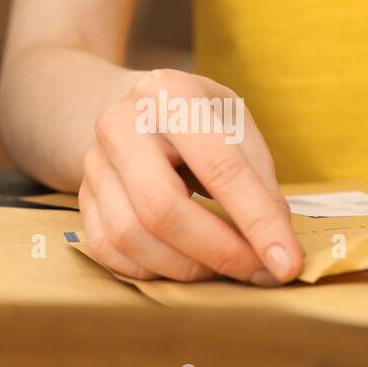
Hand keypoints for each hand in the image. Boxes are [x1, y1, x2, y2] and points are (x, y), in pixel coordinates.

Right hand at [79, 68, 302, 284]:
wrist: (134, 107)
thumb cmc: (198, 118)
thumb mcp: (236, 125)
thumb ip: (259, 181)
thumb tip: (277, 247)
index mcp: (171, 94)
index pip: (220, 169)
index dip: (256, 222)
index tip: (285, 264)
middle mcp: (122, 123)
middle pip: (161, 208)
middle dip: (217, 252)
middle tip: (256, 272)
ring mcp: (94, 161)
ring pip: (131, 236)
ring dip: (186, 267)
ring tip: (222, 266)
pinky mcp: (82, 195)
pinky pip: (110, 251)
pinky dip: (153, 270)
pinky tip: (183, 263)